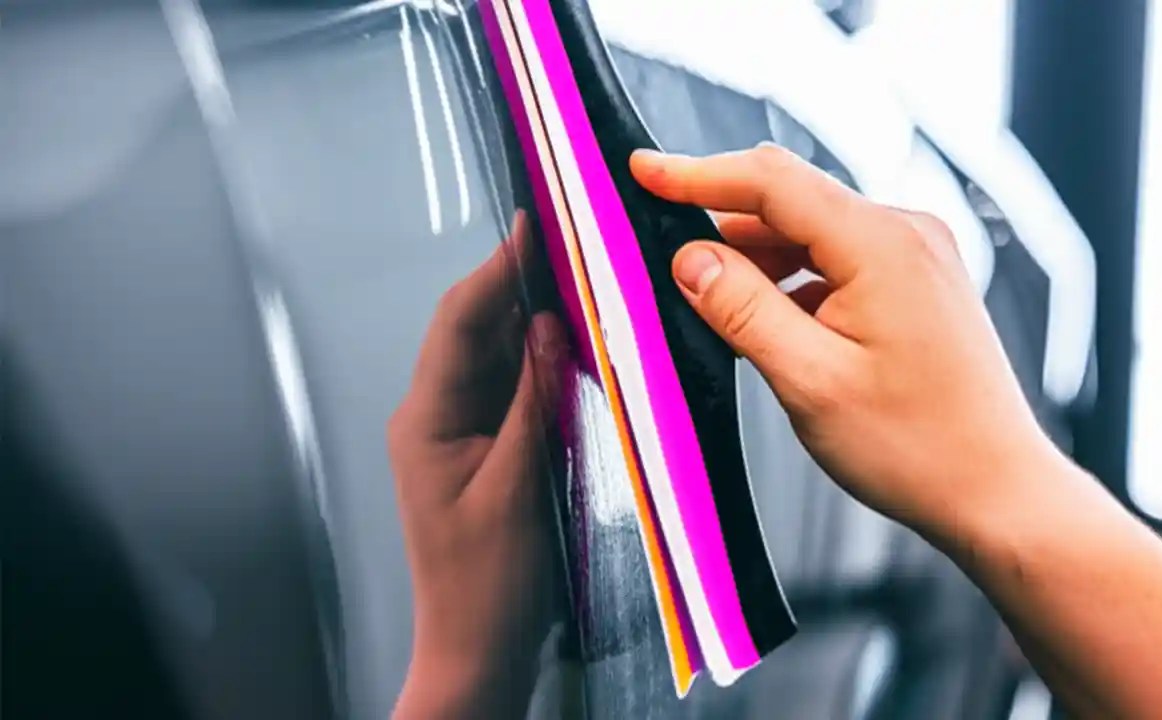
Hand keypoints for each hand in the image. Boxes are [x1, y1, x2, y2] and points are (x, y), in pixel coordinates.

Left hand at [388, 211, 564, 718]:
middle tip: (571, 242)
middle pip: (475, 332)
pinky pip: (511, 392)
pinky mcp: (484, 451)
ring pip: (495, 358)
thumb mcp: (518, 486)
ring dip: (533, 322)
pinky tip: (574, 346)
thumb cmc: (488, 583)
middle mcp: (435, 416)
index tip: (533, 223)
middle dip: (518, 284)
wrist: (477, 652)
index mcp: (426, 418)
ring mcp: (458, 433)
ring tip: (580, 279)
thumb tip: (550, 323)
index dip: (495, 269)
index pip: (458, 323)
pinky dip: (540, 366)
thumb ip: (533, 400)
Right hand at [631, 144, 1067, 547]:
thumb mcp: (809, 381)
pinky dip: (791, 279)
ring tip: (709, 301)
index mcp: (882, 245)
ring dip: (756, 257)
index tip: (643, 170)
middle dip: (721, 220)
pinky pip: (837, 259)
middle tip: (662, 253)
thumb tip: (690, 259)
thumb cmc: (918, 448)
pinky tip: (765, 319)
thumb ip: (743, 310)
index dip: (698, 174)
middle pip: (790, 201)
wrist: (996, 492)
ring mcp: (916, 258)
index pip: (771, 182)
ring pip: (811, 232)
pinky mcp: (916, 284)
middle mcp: (906, 235)